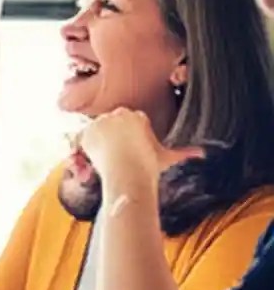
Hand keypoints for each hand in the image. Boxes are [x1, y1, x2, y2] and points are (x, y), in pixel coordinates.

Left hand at [74, 108, 201, 188]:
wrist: (127, 174)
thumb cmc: (149, 167)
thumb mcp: (167, 157)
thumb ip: (184, 152)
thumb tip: (203, 154)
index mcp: (138, 115)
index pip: (130, 120)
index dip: (130, 136)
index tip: (130, 149)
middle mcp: (119, 114)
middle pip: (114, 122)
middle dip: (116, 135)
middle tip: (119, 154)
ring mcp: (102, 121)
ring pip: (100, 128)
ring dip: (103, 139)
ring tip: (110, 156)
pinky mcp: (88, 131)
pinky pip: (86, 136)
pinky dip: (90, 145)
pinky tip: (99, 155)